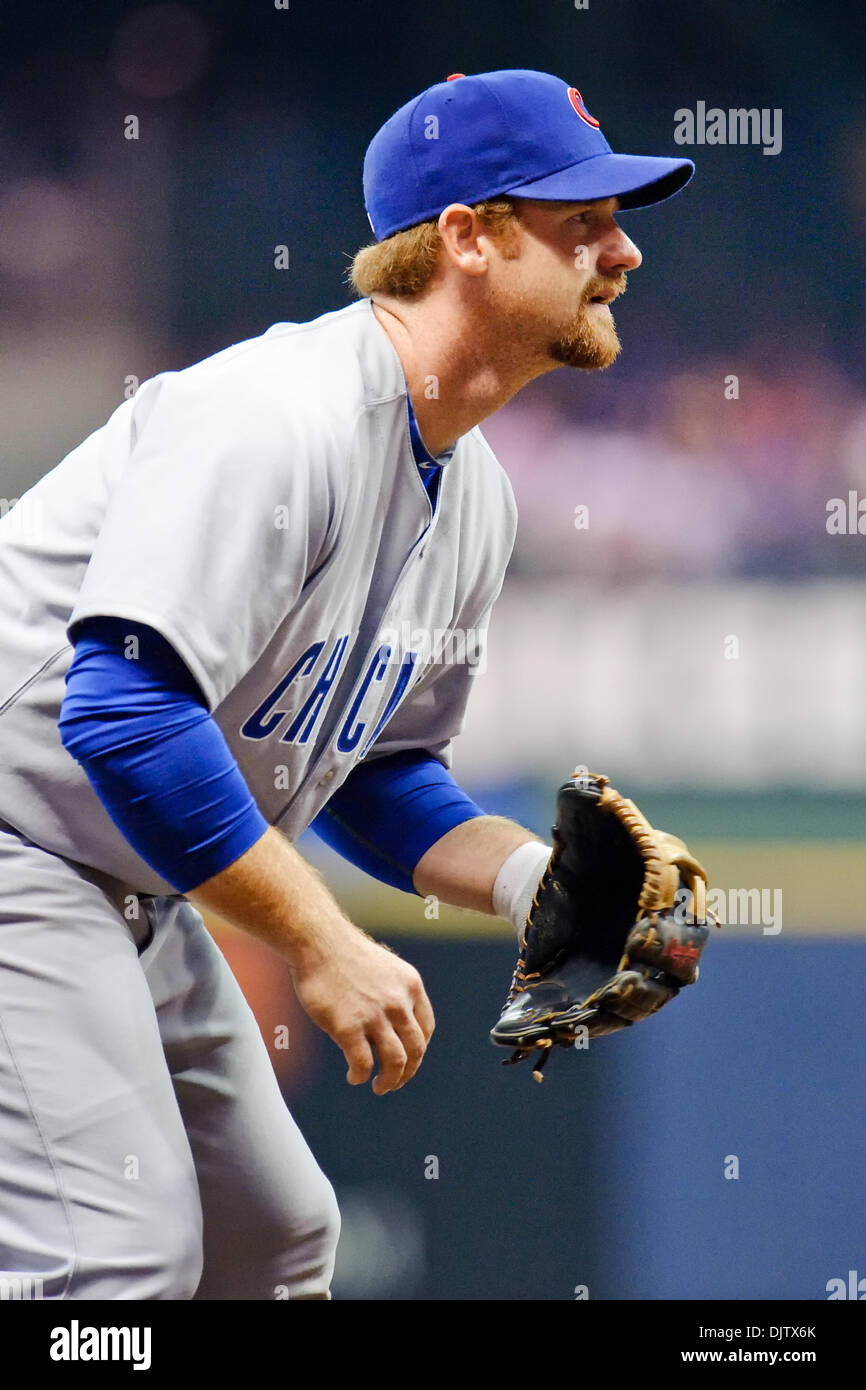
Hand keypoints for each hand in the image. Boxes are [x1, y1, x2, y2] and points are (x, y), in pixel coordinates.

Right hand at [289, 922, 434, 1094]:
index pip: (426, 1028)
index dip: (418, 1049)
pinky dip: (360, 1075)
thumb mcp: (383, 967)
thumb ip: (392, 991)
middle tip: (394, 1082)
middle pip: (416, 1049)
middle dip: (407, 1072)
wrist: (317, 941)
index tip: (406, 1059)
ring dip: (390, 1081)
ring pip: (396, 1062)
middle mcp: (398, 1002)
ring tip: (379, 1087)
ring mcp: (374, 1015)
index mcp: (410, 985)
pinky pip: (362, 1063)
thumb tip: (390, 1018)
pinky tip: (353, 1077)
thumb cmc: (342, 952)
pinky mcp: (348, 1027)